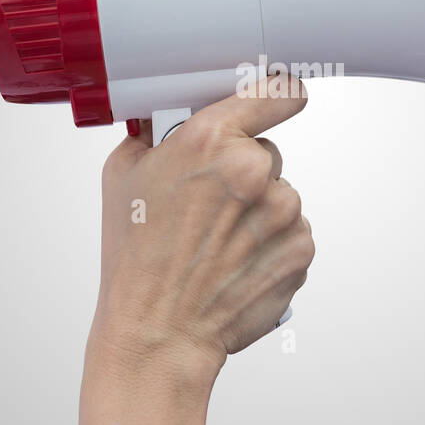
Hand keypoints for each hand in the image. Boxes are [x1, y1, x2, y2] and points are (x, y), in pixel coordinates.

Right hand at [89, 76, 314, 389]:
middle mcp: (253, 169)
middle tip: (208, 205)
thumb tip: (174, 118)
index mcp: (210, 139)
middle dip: (242, 172)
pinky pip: (292, 231)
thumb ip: (158, 133)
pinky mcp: (301, 248)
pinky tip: (236, 261)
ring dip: (258, 211)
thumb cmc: (136, 259)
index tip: (282, 96)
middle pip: (266, 152)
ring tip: (217, 242)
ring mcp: (284, 211)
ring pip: (279, 194)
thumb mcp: (124, 173)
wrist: (158, 332)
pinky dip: (270, 243)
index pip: (274, 92)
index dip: (278, 94)